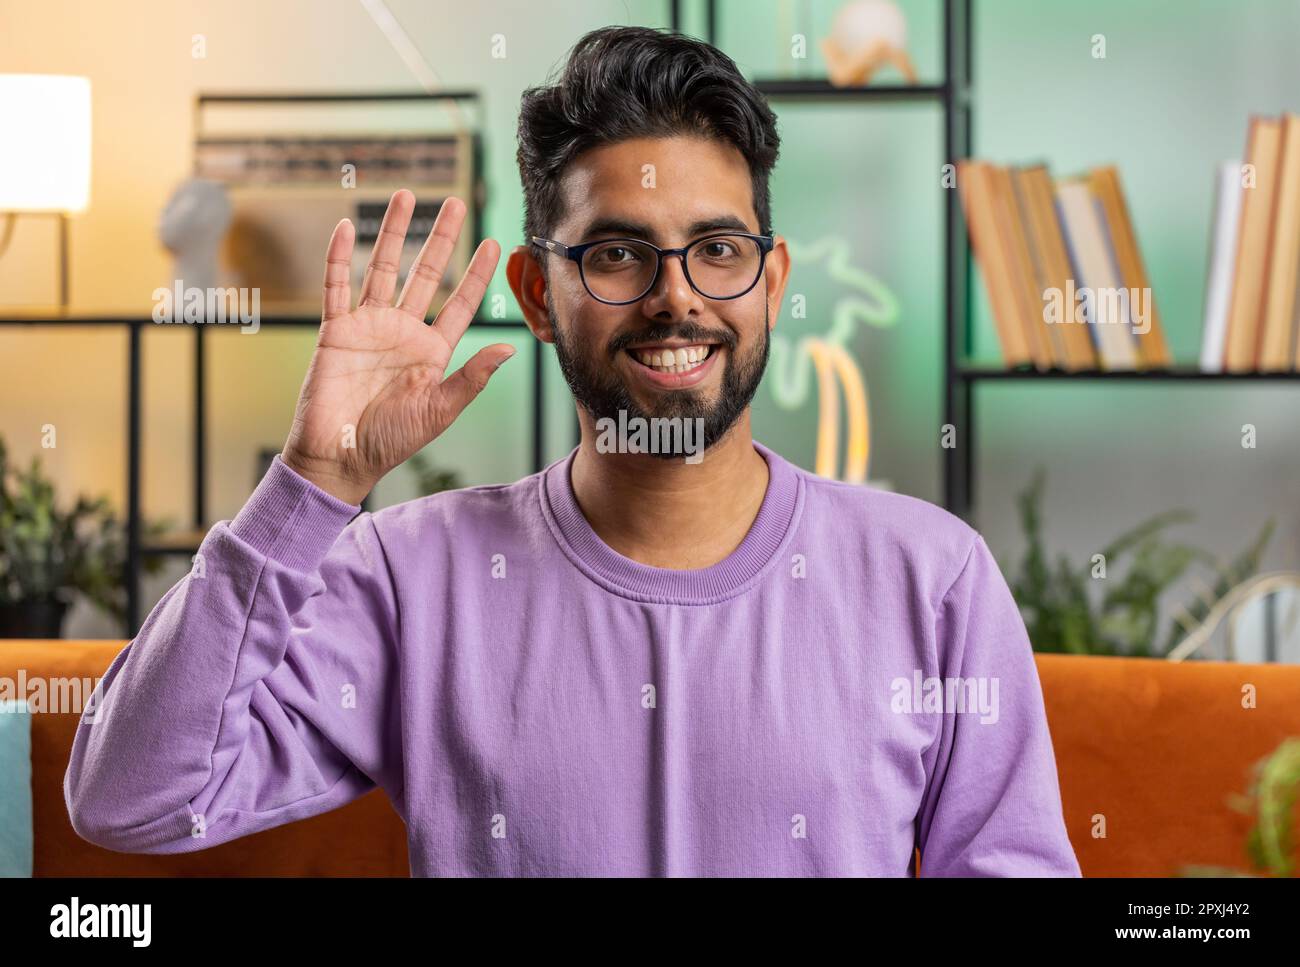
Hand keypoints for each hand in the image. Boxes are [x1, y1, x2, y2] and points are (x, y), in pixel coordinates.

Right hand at [281, 190, 514, 504]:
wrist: (339, 456)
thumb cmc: (390, 441)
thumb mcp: (439, 411)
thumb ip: (471, 378)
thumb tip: (509, 348)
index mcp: (432, 351)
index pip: (460, 304)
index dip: (476, 274)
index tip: (496, 244)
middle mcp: (403, 332)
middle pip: (425, 274)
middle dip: (441, 238)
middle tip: (456, 203)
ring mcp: (369, 326)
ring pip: (383, 268)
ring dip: (393, 232)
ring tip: (406, 196)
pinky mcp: (336, 330)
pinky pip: (336, 286)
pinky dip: (338, 257)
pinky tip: (344, 227)